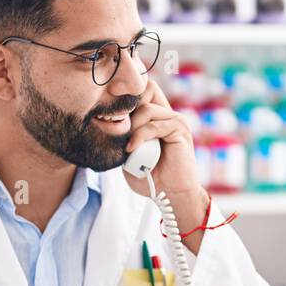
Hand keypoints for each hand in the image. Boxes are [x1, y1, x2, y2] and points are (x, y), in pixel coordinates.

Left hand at [122, 78, 208, 245]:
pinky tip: (132, 149)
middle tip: (117, 128)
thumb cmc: (150, 178)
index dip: (126, 98)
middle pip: (146, 90)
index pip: (142, 91)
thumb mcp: (129, 155)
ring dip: (132, 127)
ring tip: (127, 147)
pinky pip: (155, 125)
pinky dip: (140, 136)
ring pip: (147, 109)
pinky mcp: (180, 130)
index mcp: (157, 118)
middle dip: (128, 108)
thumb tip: (106, 122)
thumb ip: (122, 137)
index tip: (110, 115)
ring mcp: (175, 120)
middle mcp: (168, 114)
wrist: (170, 196)